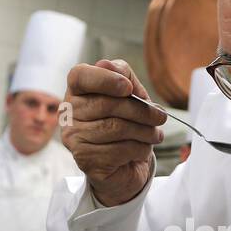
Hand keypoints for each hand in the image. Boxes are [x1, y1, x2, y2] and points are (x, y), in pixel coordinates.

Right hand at [63, 59, 167, 206]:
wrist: (123, 166)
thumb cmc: (126, 124)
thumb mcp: (130, 96)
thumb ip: (123, 76)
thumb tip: (107, 64)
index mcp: (77, 91)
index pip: (80, 76)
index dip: (105, 79)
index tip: (128, 88)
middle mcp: (69, 113)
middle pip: (106, 104)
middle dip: (141, 111)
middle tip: (161, 117)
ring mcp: (73, 138)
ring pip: (116, 128)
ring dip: (145, 131)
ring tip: (156, 134)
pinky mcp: (85, 160)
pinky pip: (119, 150)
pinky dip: (139, 149)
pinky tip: (143, 150)